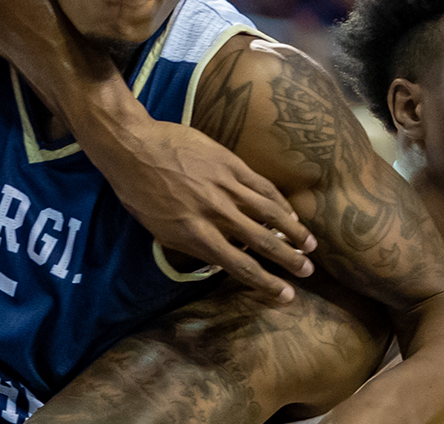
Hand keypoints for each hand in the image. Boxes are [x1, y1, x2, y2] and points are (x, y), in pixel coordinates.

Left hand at [111, 119, 315, 303]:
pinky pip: (262, 186)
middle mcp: (216, 214)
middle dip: (289, 259)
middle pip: (263, 242)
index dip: (266, 283)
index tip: (286, 295)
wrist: (133, 147)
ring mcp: (226, 186)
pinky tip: (291, 212)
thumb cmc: (138, 193)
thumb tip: (219, 259)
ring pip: (270, 213)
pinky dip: (280, 201)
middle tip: (308, 271)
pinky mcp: (230, 164)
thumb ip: (192, 246)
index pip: (240, 266)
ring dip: (294, 231)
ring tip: (310, 244)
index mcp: (196, 235)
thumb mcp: (160, 230)